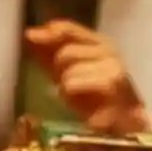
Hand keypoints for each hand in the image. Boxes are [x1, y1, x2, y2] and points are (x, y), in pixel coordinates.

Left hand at [24, 19, 148, 133]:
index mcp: (99, 42)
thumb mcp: (66, 69)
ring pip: (70, 70)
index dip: (48, 32)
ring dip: (65, 86)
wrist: (122, 121)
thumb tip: (29, 33)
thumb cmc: (92, 94)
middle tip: (67, 84)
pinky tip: (82, 104)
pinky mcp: (112, 86)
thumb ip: (49, 51)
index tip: (29, 36)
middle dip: (59, 70)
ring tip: (77, 95)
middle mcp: (109, 51)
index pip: (69, 28)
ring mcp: (114, 68)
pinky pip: (73, 84)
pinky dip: (70, 94)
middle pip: (66, 52)